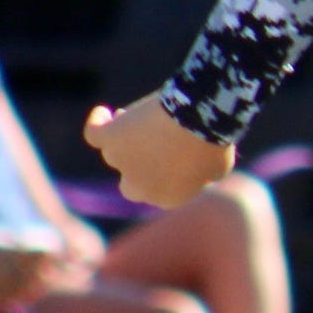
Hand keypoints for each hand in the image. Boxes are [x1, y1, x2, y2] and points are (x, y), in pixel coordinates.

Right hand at [83, 96, 234, 209]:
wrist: (198, 120)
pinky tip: (105, 114)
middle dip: (139, 167)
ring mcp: (121, 162)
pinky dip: (97, 123)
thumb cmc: (214, 142)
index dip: (163, 172)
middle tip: (150, 148)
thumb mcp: (218, 167)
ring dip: (126, 138)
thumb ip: (204, 175)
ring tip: (139, 119)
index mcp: (167, 199)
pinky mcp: (109, 138)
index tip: (170, 155)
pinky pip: (94, 134)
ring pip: (116, 152)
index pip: (157, 190)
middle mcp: (140, 188)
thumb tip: (198, 172)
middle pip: (131, 183)